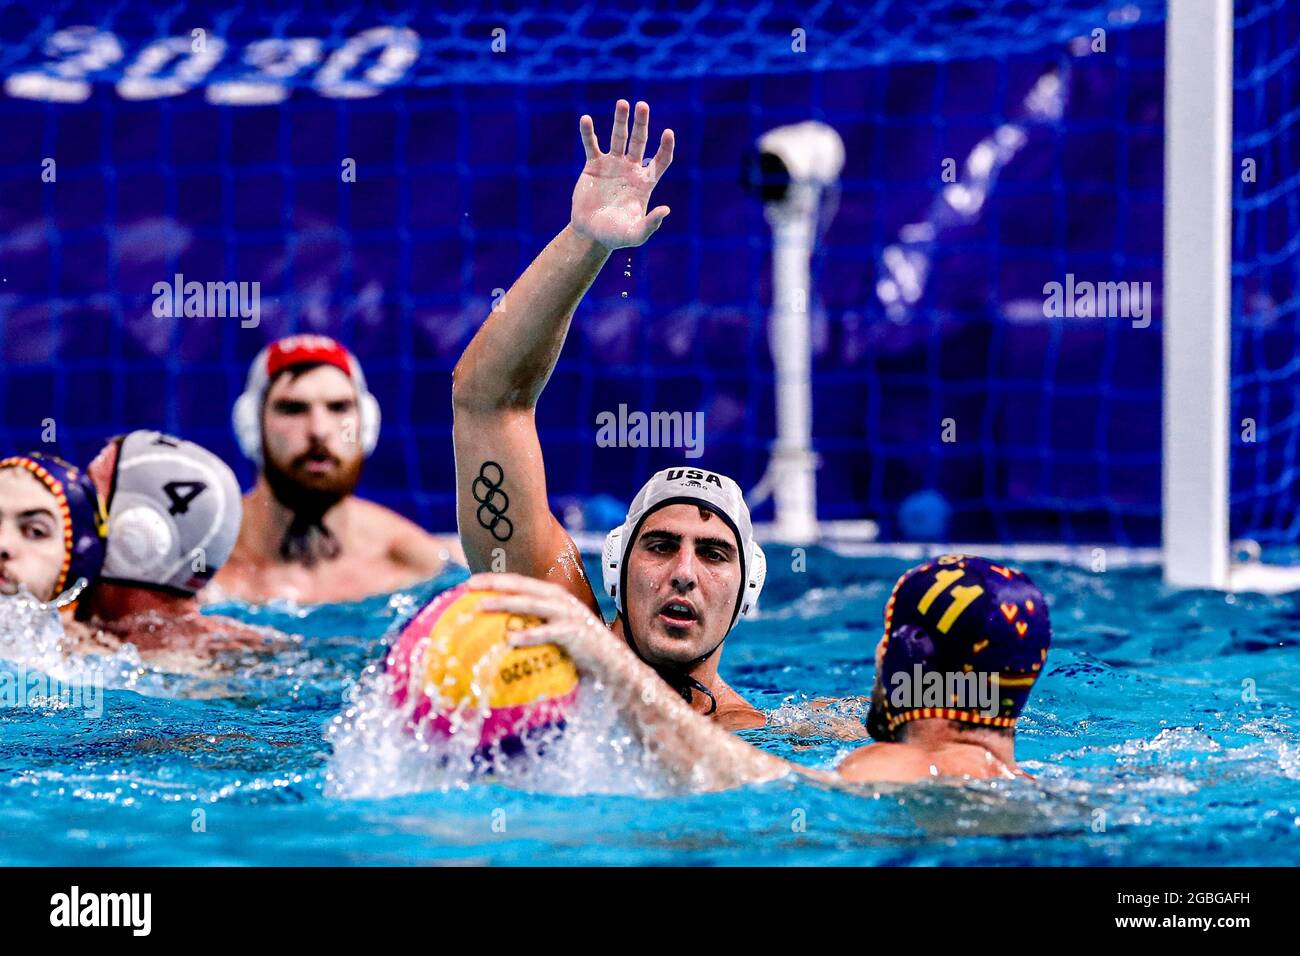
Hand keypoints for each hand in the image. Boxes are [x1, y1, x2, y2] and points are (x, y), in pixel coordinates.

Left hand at [467, 572, 617, 673]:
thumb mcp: (553, 637)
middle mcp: (561, 601)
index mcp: (554, 598)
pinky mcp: (575, 633)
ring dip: (505, 603)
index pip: (521, 583)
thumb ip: (532, 630)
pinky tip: (510, 640)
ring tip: (481, 607)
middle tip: (468, 586)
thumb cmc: (578, 654)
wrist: (612, 667)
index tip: (470, 583)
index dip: (496, 580)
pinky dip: (529, 635)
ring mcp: (569, 615)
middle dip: (496, 583)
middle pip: (523, 586)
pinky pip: (548, 633)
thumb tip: (499, 638)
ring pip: (532, 604)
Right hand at [570, 99, 674, 249]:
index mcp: (645, 182)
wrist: (590, 234)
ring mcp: (612, 165)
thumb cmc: (615, 235)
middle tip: (642, 105)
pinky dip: (588, 132)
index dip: (665, 147)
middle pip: (640, 141)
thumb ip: (651, 224)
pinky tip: (586, 119)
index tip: (668, 132)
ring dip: (620, 120)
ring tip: (622, 103)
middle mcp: (631, 169)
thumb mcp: (635, 235)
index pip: (660, 160)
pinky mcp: (593, 165)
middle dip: (641, 123)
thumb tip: (666, 210)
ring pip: (618, 137)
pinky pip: (591, 145)